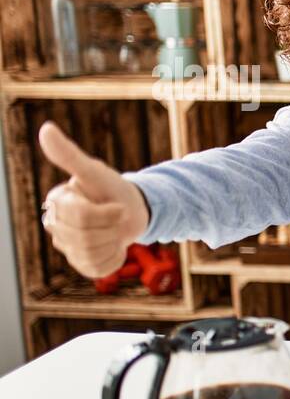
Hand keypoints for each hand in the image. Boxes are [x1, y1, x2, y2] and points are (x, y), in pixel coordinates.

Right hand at [37, 122, 149, 277]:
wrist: (134, 210)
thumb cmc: (113, 188)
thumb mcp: (95, 172)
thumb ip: (69, 155)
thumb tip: (45, 129)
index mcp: (57, 202)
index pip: (81, 217)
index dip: (107, 214)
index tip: (117, 206)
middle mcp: (56, 225)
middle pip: (84, 238)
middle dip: (111, 228)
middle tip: (117, 217)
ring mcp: (67, 246)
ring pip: (91, 254)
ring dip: (114, 242)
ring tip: (115, 231)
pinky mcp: (82, 263)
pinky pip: (98, 269)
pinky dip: (115, 258)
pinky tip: (115, 246)